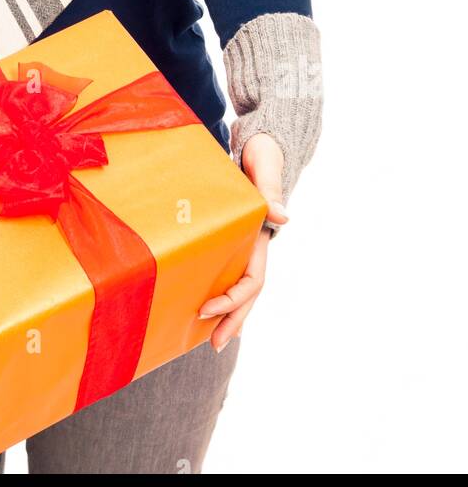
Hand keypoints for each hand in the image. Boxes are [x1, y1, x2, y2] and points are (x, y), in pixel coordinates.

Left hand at [196, 132, 287, 350]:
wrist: (262, 140)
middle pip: (247, 293)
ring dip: (225, 311)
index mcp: (262, 235)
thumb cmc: (265, 153)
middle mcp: (253, 244)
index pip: (252, 279)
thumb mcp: (266, 167)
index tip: (207, 308)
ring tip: (206, 337)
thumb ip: (270, 190)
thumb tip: (282, 216)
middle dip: (232, 320)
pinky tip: (203, 304)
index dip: (233, 299)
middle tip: (213, 345)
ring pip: (236, 284)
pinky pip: (223, 267)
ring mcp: (242, 241)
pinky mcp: (228, 233)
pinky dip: (217, 287)